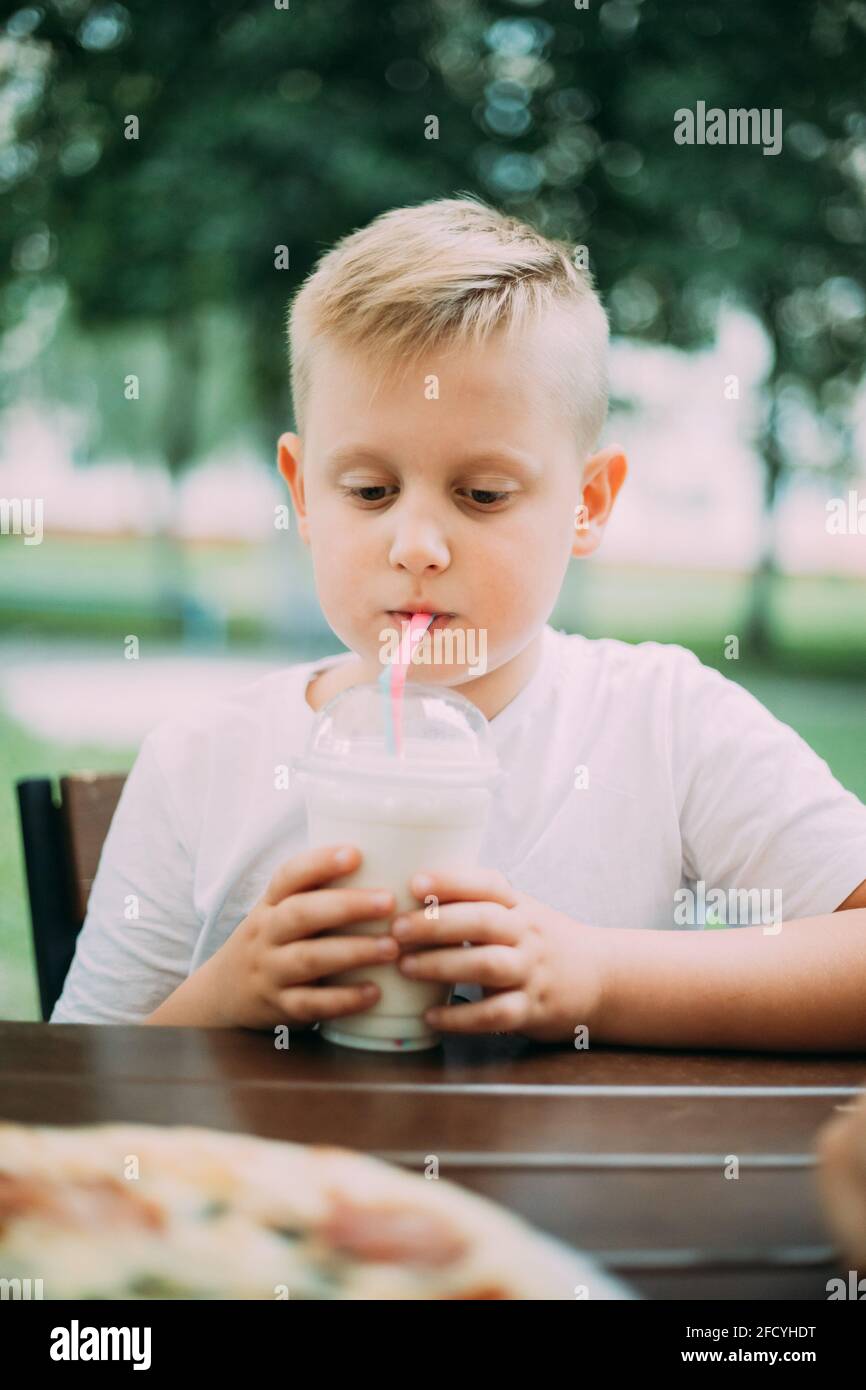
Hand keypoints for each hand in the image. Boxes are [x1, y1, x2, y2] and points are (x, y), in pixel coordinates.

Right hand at [206, 845, 398, 1029]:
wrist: (224, 993)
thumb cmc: (273, 941)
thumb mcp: (280, 911)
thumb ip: (318, 892)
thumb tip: (384, 862)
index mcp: (271, 903)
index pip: (289, 875)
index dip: (320, 862)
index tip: (355, 853)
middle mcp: (266, 934)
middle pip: (301, 914)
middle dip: (347, 906)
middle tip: (388, 901)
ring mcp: (270, 971)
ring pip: (309, 959)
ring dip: (353, 952)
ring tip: (391, 947)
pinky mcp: (280, 1006)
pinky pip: (312, 1004)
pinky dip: (344, 999)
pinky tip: (375, 992)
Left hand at [389, 867, 605, 1042]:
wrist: (598, 978)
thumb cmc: (539, 941)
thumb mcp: (517, 912)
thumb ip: (474, 902)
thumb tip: (408, 891)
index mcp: (518, 906)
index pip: (488, 884)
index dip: (452, 881)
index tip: (415, 882)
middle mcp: (527, 934)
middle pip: (483, 922)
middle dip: (437, 924)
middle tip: (397, 929)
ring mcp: (531, 972)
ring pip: (488, 965)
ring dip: (443, 965)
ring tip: (406, 967)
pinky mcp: (533, 1010)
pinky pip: (496, 1014)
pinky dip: (461, 1018)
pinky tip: (431, 1017)